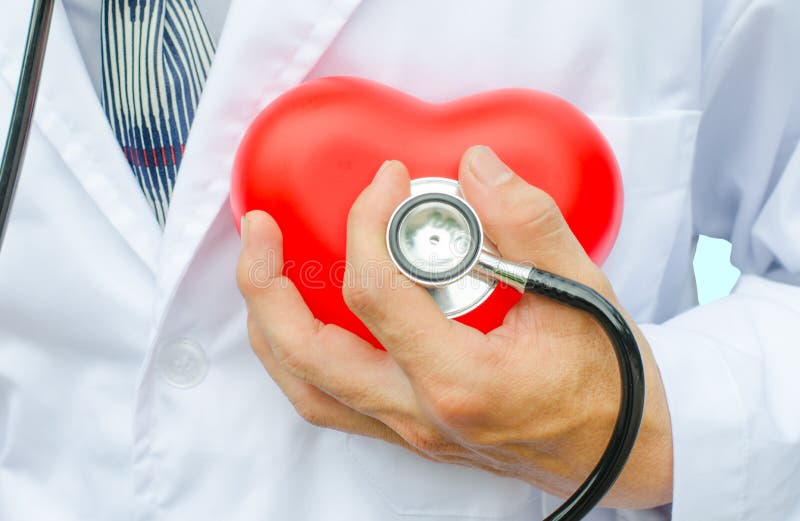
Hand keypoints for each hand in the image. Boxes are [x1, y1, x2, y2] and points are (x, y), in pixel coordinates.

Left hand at [237, 145, 672, 508]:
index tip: (388, 183)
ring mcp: (411, 429)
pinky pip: (330, 399)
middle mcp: (423, 413)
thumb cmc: (610, 383)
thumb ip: (529, 223)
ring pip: (306, 387)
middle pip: (307, 353)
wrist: (625, 451)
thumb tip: (478, 168)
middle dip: (268, 286)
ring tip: (265, 274)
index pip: (378, 292)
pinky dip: (302, 355)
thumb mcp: (583, 292)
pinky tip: (307, 319)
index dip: (368, 222)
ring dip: (273, 328)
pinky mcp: (411, 430)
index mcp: (462, 380)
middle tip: (259, 231)